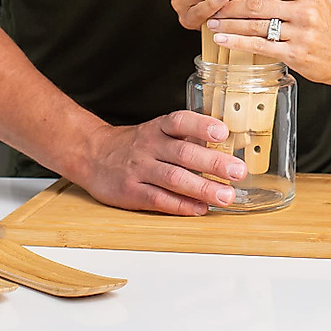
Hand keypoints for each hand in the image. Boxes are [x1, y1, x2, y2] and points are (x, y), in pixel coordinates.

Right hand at [77, 110, 247, 215]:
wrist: (93, 154)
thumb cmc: (136, 144)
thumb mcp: (159, 132)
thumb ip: (187, 139)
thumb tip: (226, 148)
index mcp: (158, 128)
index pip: (180, 122)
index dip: (201, 125)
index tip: (222, 132)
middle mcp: (149, 146)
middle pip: (183, 153)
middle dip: (213, 163)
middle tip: (238, 171)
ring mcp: (139, 169)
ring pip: (173, 178)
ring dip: (202, 188)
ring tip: (226, 196)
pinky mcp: (130, 192)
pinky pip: (158, 199)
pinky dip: (181, 205)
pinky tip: (200, 209)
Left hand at [209, 0, 330, 87]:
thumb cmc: (328, 28)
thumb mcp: (313, 1)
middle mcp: (304, 10)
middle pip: (256, 3)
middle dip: (229, 4)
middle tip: (212, 4)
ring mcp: (300, 33)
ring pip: (254, 25)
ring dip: (228, 23)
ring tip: (212, 21)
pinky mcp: (295, 54)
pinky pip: (259, 46)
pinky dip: (236, 41)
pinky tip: (223, 39)